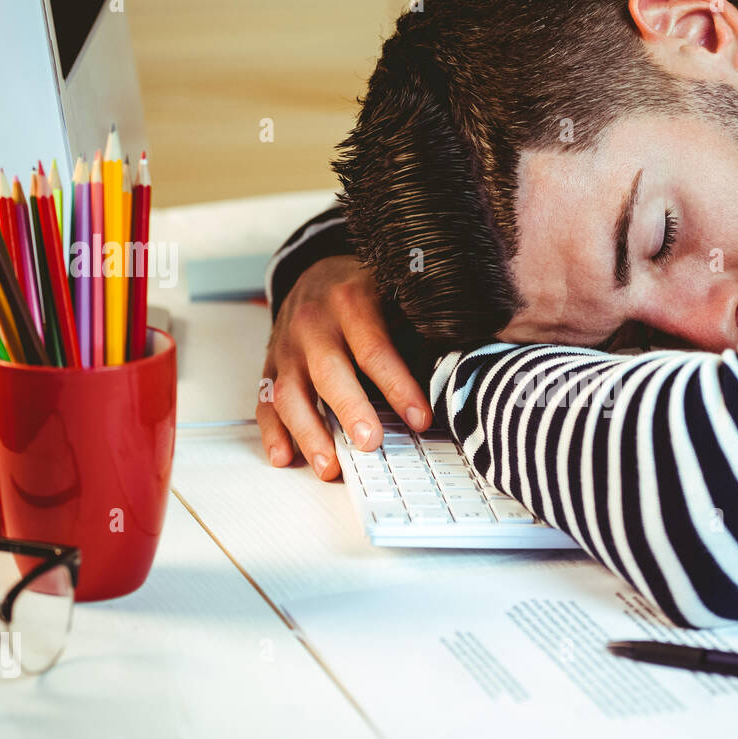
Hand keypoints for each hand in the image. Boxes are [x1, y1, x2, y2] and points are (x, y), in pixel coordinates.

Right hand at [257, 255, 431, 479]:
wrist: (315, 271)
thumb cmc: (366, 291)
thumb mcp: (395, 291)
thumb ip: (422, 324)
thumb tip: (471, 360)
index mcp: (351, 302)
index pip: (376, 349)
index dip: (399, 386)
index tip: (421, 419)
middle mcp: (314, 324)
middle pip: (330, 373)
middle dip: (350, 411)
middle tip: (370, 445)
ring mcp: (287, 347)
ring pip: (291, 393)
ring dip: (309, 433)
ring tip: (330, 467)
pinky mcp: (271, 366)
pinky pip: (266, 401)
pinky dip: (273, 432)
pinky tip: (284, 457)